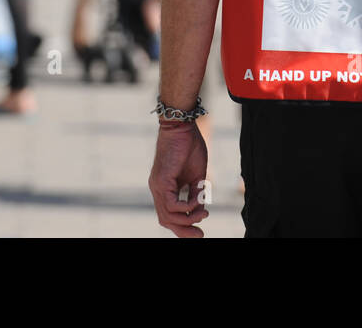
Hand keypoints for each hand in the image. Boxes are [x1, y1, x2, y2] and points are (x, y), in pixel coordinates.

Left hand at [149, 120, 209, 236]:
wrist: (182, 126)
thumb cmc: (189, 146)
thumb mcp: (197, 174)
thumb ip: (196, 193)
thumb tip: (200, 210)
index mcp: (165, 188)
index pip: (169, 214)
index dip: (182, 226)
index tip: (199, 231)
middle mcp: (158, 190)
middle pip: (166, 220)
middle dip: (183, 231)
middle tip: (200, 235)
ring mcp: (157, 186)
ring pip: (167, 216)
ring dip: (187, 219)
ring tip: (203, 215)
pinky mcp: (161, 181)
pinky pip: (172, 204)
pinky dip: (186, 207)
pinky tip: (198, 200)